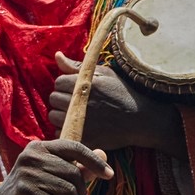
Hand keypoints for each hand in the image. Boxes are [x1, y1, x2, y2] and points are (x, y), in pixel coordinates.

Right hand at [0, 139, 112, 194]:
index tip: (109, 175)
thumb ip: (78, 167)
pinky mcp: (25, 193)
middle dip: (78, 194)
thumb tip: (104, 154)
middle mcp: (32, 157)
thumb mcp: (54, 175)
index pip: (74, 147)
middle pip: (75, 176)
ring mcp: (27, 174)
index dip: (94, 161)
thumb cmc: (33, 190)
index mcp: (40, 147)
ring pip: (69, 194)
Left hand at [47, 53, 182, 155]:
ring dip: (62, 115)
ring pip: (54, 117)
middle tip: (79, 102)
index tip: (78, 89)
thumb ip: (77, 66)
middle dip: (63, 98)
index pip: (58, 81)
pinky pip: (61, 133)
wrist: (141, 119)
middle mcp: (80, 103)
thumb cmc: (122, 93)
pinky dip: (67, 130)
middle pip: (53, 98)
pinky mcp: (84, 139)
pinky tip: (80, 126)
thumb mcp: (104, 74)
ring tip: (79, 113)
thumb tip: (57, 55)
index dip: (66, 84)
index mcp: (84, 85)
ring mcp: (81, 122)